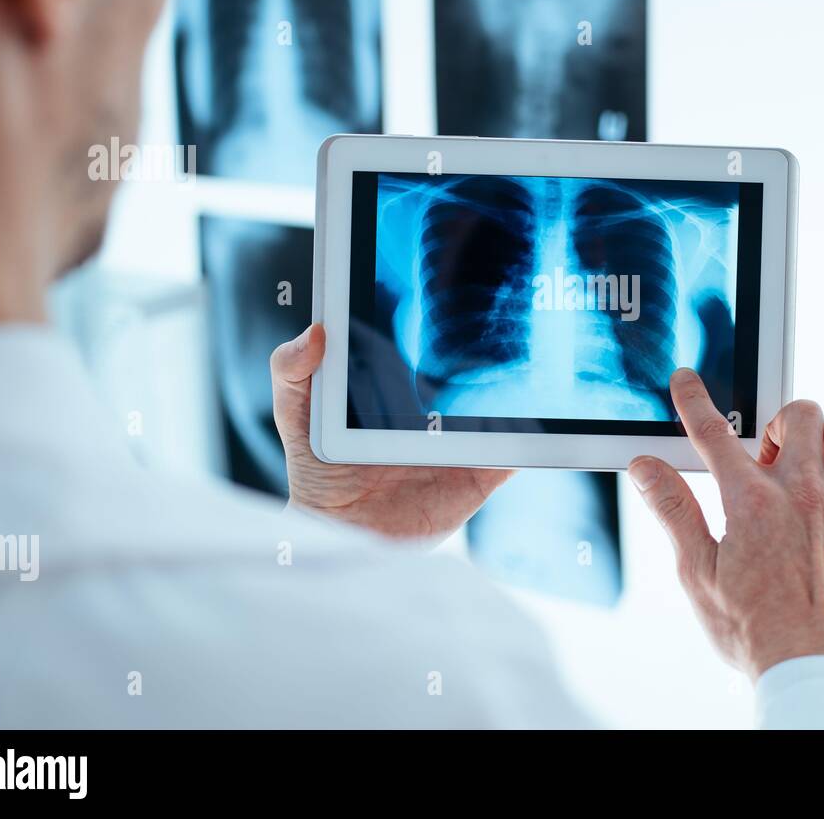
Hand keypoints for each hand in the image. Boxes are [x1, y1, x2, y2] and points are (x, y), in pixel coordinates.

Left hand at [270, 324, 513, 540]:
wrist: (342, 534)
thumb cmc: (318, 471)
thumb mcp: (295, 413)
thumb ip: (292, 370)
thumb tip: (317, 331)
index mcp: (399, 382)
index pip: (428, 342)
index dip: (441, 318)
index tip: (448, 289)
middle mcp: (437, 406)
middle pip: (475, 369)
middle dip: (488, 350)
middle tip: (494, 332)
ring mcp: (463, 439)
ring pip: (503, 407)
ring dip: (516, 392)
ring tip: (518, 376)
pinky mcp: (481, 474)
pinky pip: (515, 452)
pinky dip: (532, 439)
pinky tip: (531, 425)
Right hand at [628, 369, 823, 679]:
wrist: (819, 668)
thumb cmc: (757, 631)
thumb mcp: (698, 574)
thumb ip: (673, 512)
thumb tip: (644, 469)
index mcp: (750, 502)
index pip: (713, 434)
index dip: (693, 402)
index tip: (686, 382)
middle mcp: (801, 492)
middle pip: (797, 414)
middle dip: (779, 424)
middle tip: (770, 457)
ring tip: (810, 466)